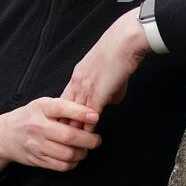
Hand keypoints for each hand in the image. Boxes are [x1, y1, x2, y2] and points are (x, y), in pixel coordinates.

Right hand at [0, 97, 101, 174]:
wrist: (4, 135)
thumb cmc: (29, 117)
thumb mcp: (42, 105)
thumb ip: (64, 106)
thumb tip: (89, 112)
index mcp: (41, 108)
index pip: (62, 109)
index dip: (81, 113)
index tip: (95, 116)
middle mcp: (37, 127)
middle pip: (69, 136)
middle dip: (89, 140)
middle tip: (96, 139)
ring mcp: (36, 145)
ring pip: (67, 154)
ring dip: (82, 153)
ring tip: (86, 148)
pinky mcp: (37, 159)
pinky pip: (61, 166)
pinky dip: (73, 163)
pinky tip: (75, 157)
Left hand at [58, 7, 149, 129]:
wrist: (126, 41)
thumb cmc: (121, 52)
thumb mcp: (111, 73)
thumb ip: (109, 90)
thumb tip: (112, 101)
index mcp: (78, 75)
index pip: (64, 100)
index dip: (63, 114)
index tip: (60, 126)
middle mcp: (78, 82)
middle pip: (64, 110)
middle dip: (62, 125)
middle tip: (59, 140)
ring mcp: (86, 88)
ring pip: (75, 115)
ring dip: (74, 131)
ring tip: (73, 144)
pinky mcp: (98, 93)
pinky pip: (89, 115)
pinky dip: (88, 128)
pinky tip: (88, 137)